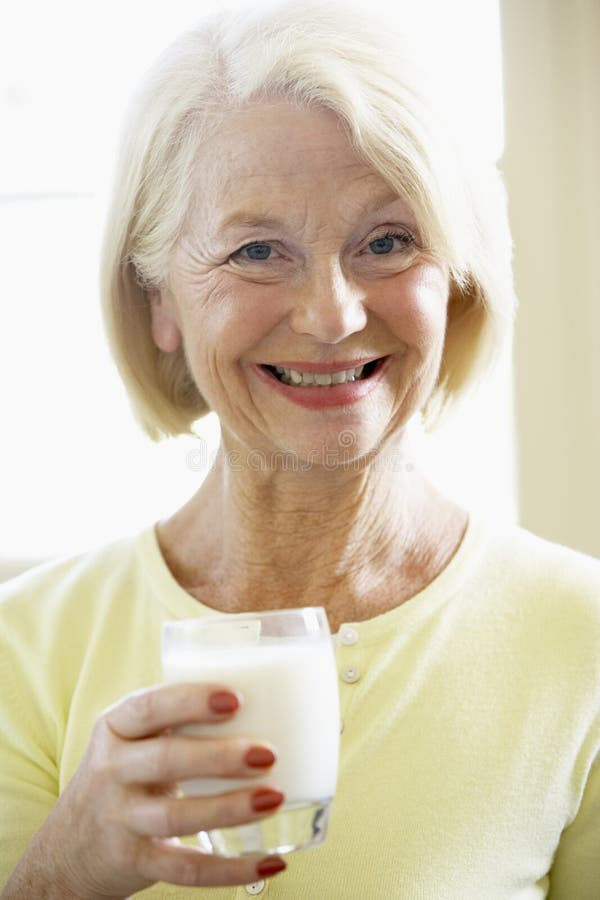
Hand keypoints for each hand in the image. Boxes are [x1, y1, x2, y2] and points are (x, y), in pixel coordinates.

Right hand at [3, 683, 285, 898]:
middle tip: (267, 753)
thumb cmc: (123, 775)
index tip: (235, 699)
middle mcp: (112, 771)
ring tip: (273, 798)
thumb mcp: (132, 739)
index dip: (191, 701)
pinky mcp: (134, 862)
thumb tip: (262, 697)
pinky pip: (186, 869)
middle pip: (166, 761)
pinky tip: (270, 860)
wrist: (67, 848)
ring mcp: (121, 819)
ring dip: (230, 808)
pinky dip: (230, 869)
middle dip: (219, 757)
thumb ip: (175, 719)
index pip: (149, 708)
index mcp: (115, 728)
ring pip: (177, 816)